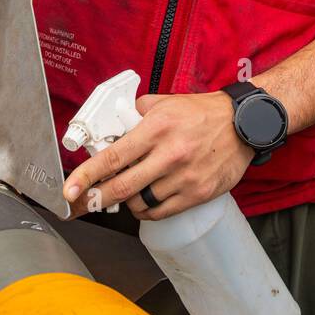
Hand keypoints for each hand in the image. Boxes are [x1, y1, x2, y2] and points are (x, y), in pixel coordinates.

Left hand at [62, 91, 253, 219]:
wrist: (244, 124)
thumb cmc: (202, 113)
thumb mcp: (165, 103)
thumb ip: (136, 114)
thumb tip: (112, 126)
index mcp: (157, 128)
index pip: (113, 156)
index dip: (87, 175)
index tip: (70, 188)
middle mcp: (170, 154)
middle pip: (122, 186)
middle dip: (96, 198)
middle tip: (84, 202)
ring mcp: (185, 177)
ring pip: (141, 202)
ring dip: (127, 201)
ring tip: (126, 191)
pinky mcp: (199, 194)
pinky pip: (162, 211)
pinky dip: (147, 210)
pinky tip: (145, 200)